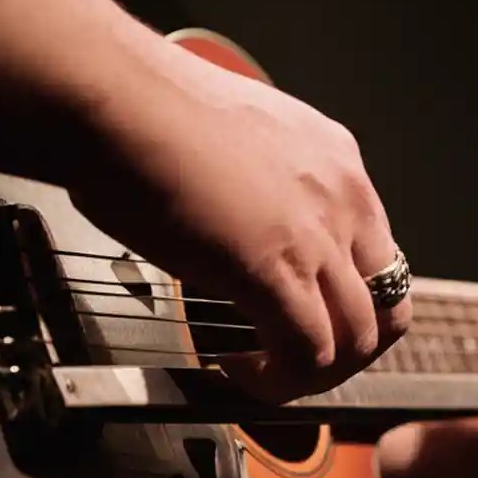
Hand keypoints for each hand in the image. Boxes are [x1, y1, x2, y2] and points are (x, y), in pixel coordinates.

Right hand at [0, 0, 407, 401]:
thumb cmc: (127, 108)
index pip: (382, 251)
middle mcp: (335, 186)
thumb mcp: (213, 144)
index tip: (323, 332)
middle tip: (302, 375)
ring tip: (267, 387)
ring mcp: (313, 223)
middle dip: (351, 347)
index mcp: (327, 157)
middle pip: (386, 296)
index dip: (360, 304)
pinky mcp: (275, 260)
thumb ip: (242, 192)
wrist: (91, 89)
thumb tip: (224, 226)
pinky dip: (285, 380)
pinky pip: (310, 350)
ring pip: (357, 332)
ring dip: (316, 373)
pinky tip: (243, 379)